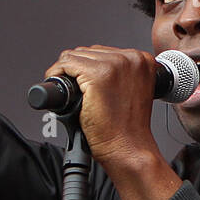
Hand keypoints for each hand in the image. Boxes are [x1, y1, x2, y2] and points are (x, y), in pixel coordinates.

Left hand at [42, 45, 160, 169]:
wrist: (129, 149)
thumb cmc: (127, 129)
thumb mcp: (131, 92)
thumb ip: (120, 76)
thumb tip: (92, 68)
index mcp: (142, 60)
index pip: (103, 51)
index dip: (87, 67)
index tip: (82, 81)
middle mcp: (131, 58)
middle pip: (88, 52)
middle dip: (76, 70)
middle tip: (75, 90)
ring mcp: (115, 65)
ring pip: (75, 56)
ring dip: (67, 72)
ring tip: (71, 92)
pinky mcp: (98, 75)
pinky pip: (67, 64)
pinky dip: (57, 74)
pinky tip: (62, 90)